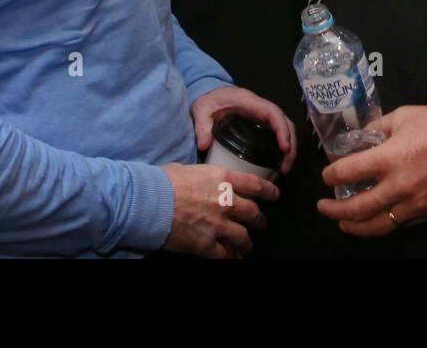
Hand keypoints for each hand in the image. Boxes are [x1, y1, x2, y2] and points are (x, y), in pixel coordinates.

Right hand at [161, 163, 278, 258]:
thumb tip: (201, 178)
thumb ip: (203, 176)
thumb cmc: (164, 181)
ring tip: (248, 246)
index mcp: (223, 179)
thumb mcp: (189, 169)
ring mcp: (218, 224)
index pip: (256, 184)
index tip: (275, 194)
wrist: (151, 202)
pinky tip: (232, 258)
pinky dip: (230, 257)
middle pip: (253, 213)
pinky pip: (225, 254)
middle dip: (260, 220)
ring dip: (248, 243)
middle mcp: (226, 201)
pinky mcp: (207, 244)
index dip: (269, 191)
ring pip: (243, 237)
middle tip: (261, 223)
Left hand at [192, 85, 296, 172]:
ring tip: (282, 171)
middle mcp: (261, 108)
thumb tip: (203, 145)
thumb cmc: (209, 100)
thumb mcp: (202, 110)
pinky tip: (275, 166)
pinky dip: (281, 149)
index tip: (284, 148)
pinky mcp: (261, 123)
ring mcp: (263, 116)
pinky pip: (276, 134)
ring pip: (285, 129)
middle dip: (290, 145)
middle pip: (286, 123)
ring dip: (288, 149)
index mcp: (249, 102)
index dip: (282, 130)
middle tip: (285, 168)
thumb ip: (202, 126)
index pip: (273, 113)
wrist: (209, 92)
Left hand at [317, 105, 426, 236]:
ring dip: (355, 227)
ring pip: (377, 225)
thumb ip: (377, 128)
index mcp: (389, 158)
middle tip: (323, 207)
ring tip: (344, 224)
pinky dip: (383, 224)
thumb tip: (358, 138)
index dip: (331, 176)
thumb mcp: (402, 116)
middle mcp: (398, 186)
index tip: (327, 176)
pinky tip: (375, 219)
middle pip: (357, 208)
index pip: (347, 173)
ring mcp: (414, 204)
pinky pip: (400, 224)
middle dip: (334, 210)